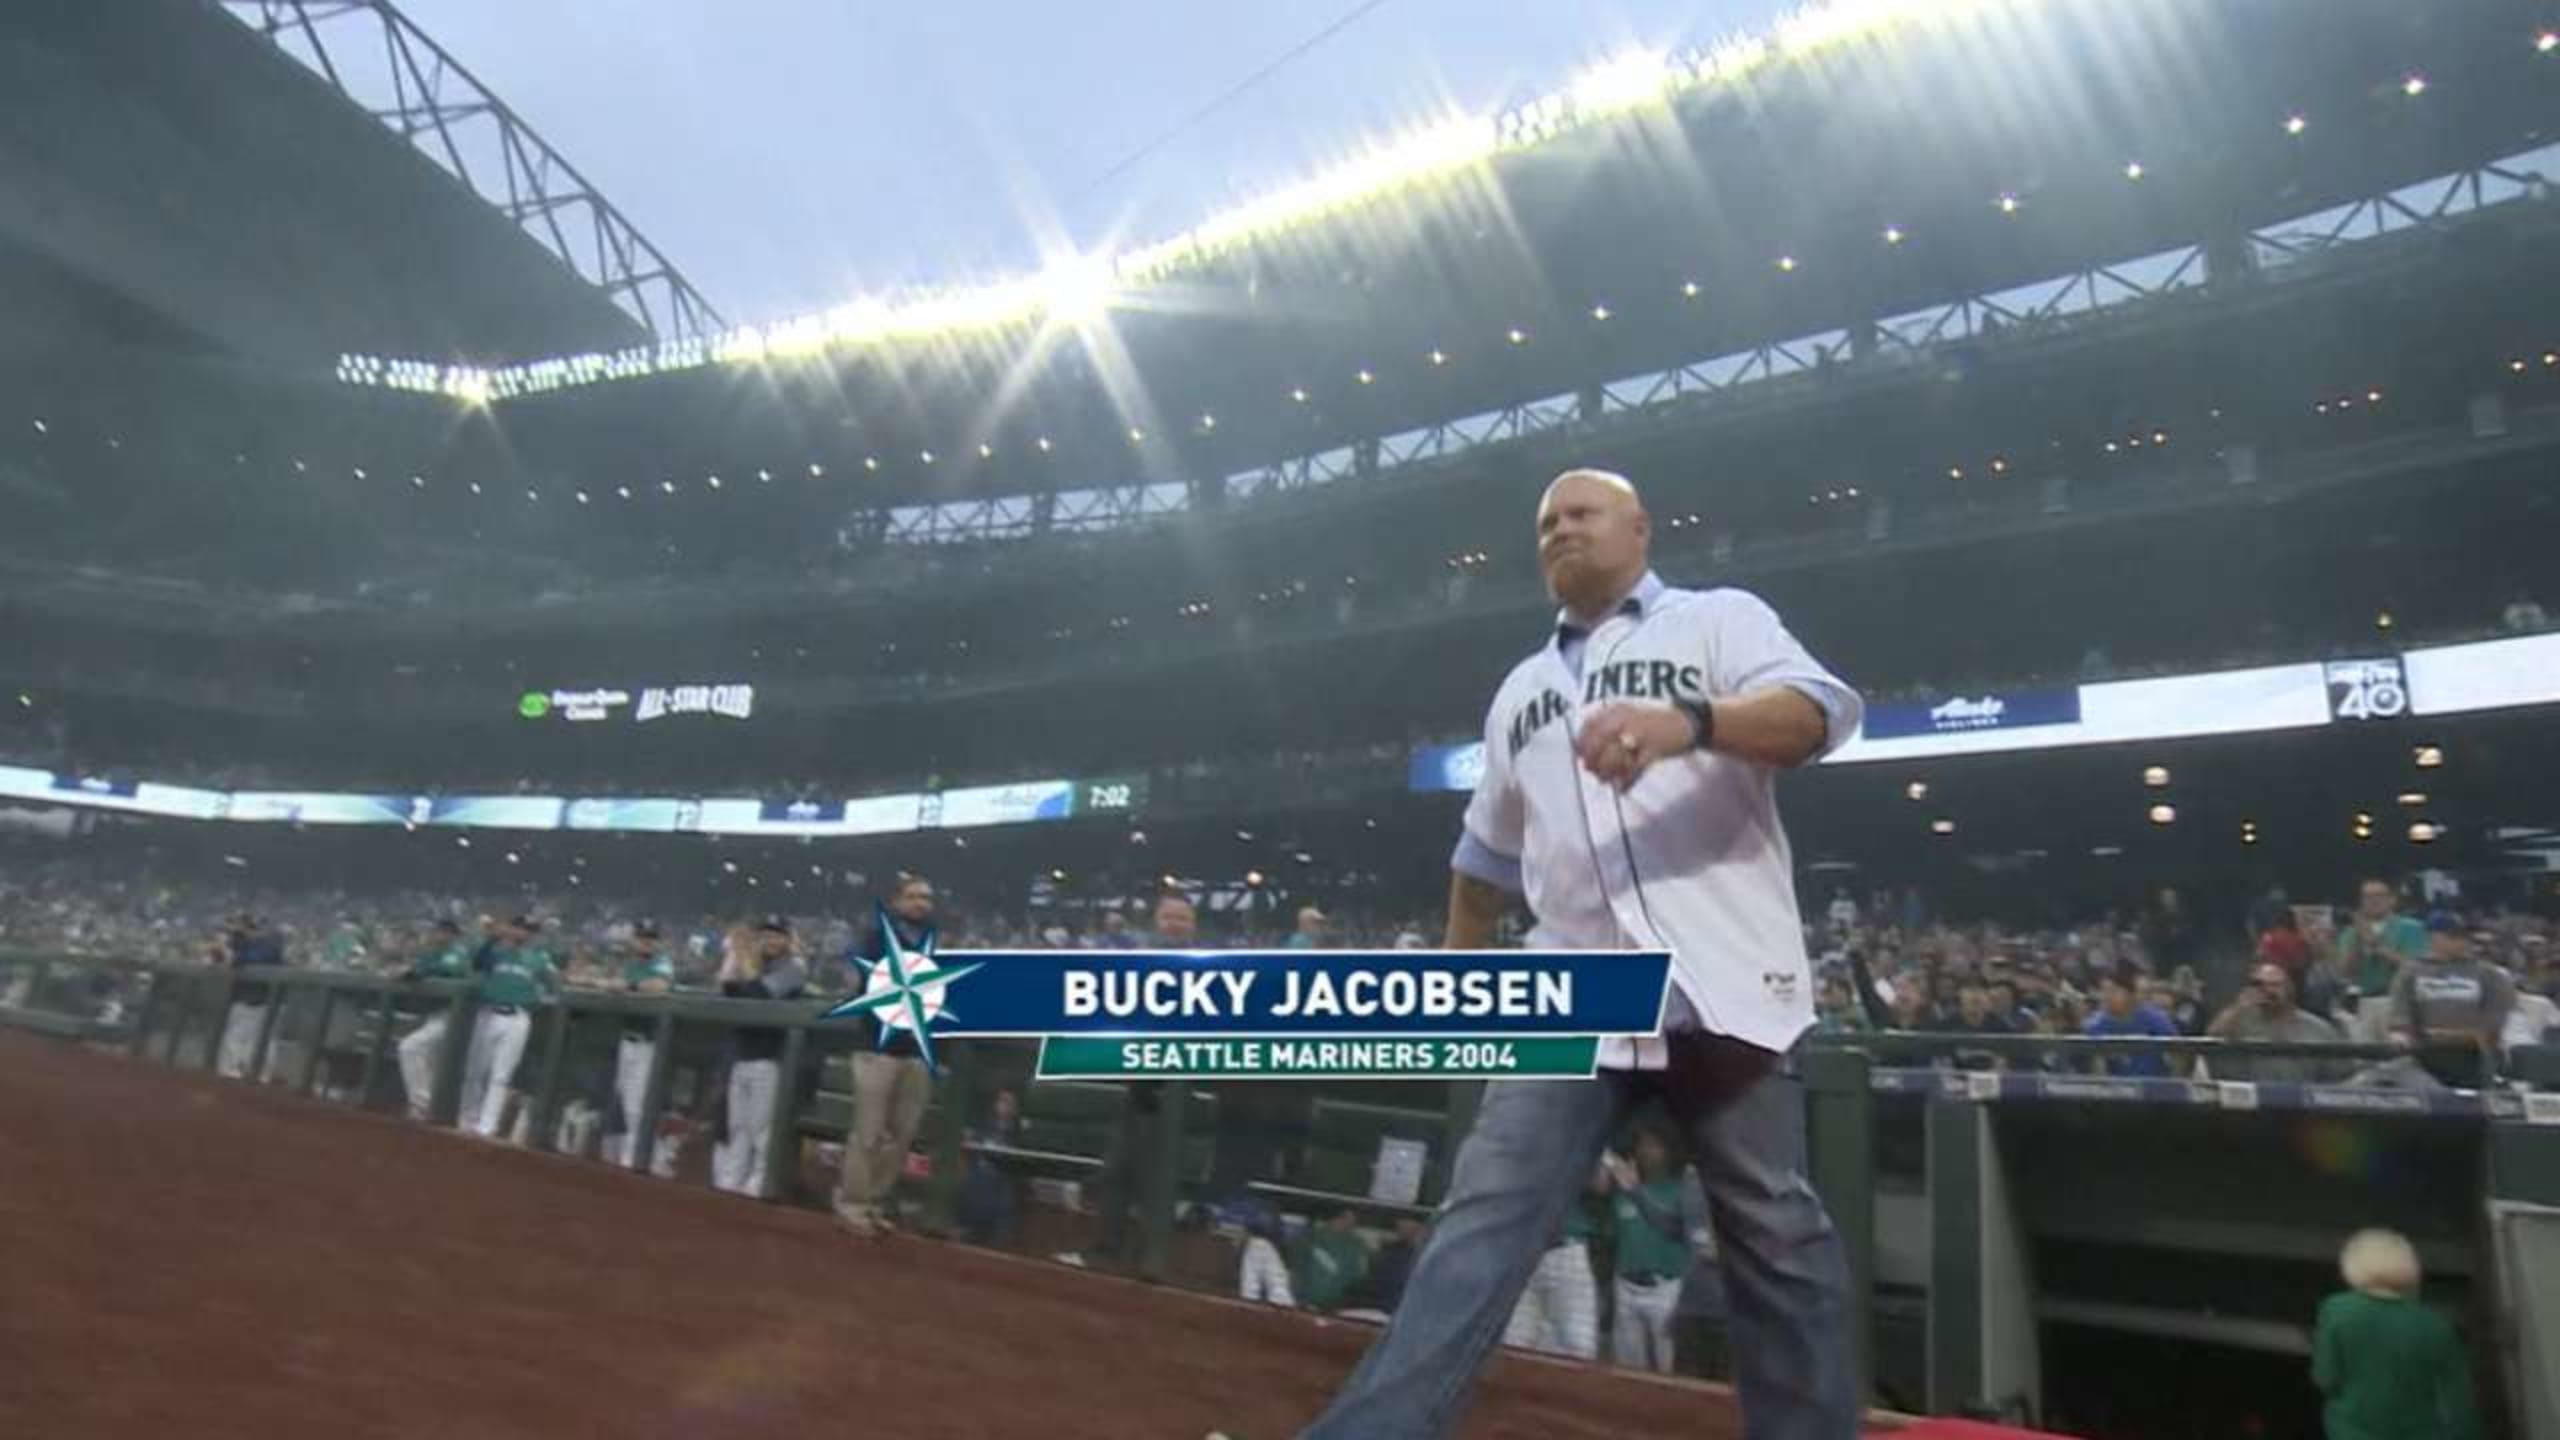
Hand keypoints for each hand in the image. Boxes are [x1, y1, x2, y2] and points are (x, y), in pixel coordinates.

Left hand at [1573, 703, 1698, 790]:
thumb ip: (1609, 730)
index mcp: (1619, 709)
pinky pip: (1635, 769)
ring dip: (1607, 772)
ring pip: (1614, 756)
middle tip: (1591, 770)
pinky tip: (1623, 788)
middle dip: (1591, 758)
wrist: (1688, 720)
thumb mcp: (1629, 717)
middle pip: (1599, 740)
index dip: (1581, 742)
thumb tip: (1586, 753)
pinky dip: (1627, 781)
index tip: (1580, 755)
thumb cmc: (1655, 722)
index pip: (1590, 724)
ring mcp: (1641, 733)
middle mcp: (1627, 718)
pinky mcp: (1655, 748)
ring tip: (1606, 780)